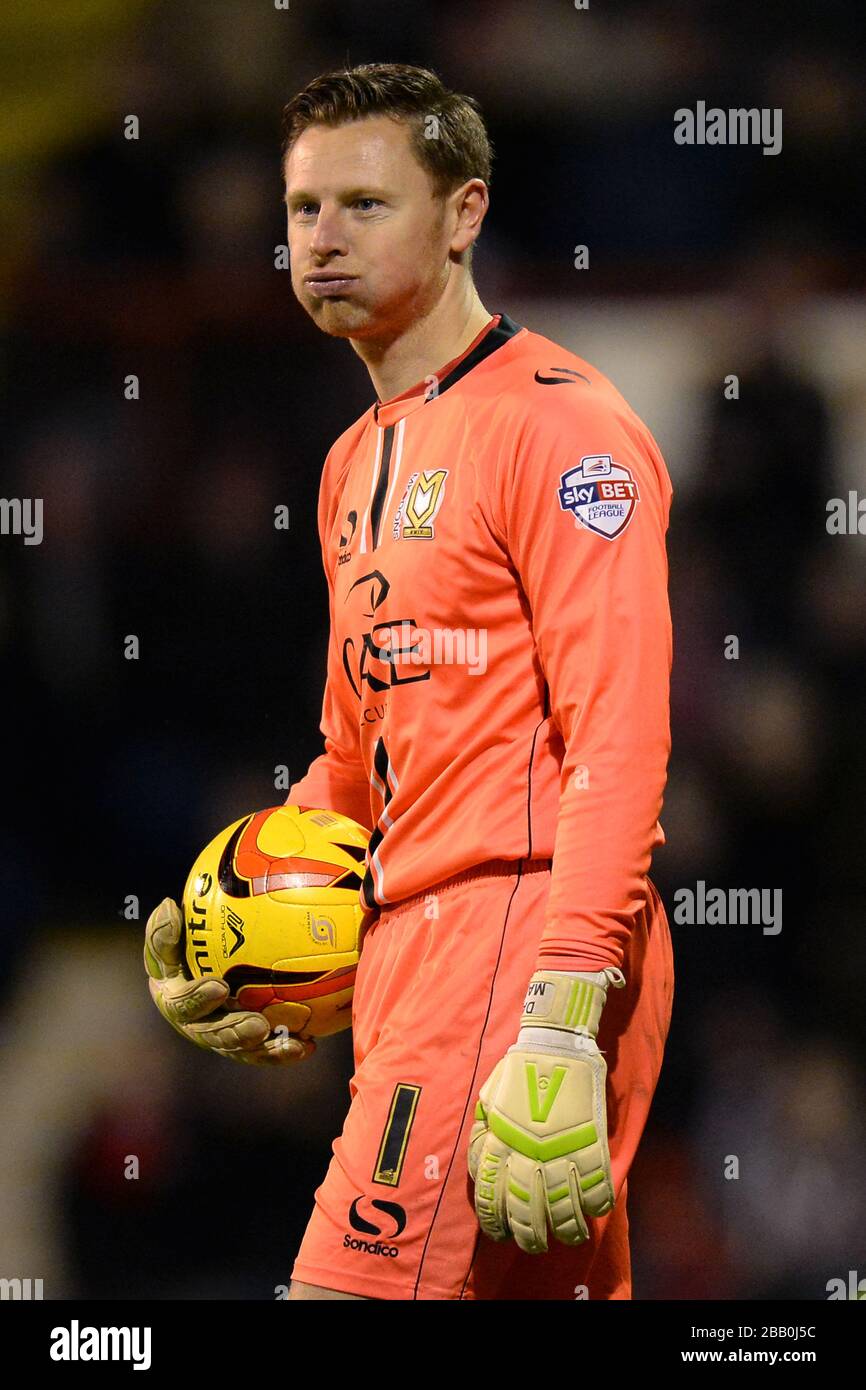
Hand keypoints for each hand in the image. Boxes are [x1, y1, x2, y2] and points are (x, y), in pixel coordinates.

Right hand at [144, 896, 315, 1064]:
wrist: (199, 964)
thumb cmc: (181, 947)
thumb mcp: (168, 937)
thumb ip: (165, 928)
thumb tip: (168, 907)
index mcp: (172, 999)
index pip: (180, 1004)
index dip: (197, 999)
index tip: (220, 987)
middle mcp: (195, 1025)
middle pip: (213, 1036)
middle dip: (236, 1033)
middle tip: (259, 1026)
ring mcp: (220, 1037)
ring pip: (242, 1049)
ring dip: (266, 1050)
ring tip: (291, 1045)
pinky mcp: (243, 1044)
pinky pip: (264, 1050)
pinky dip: (284, 1050)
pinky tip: (309, 1045)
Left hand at [468, 966, 624, 1251]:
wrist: (555, 1043)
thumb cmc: (518, 1071)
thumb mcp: (487, 1101)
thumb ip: (483, 1136)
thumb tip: (481, 1169)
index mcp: (500, 1141)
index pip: (491, 1196)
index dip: (495, 1222)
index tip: (501, 1234)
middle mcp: (528, 1152)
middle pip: (527, 1210)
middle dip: (530, 1237)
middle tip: (535, 1245)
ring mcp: (561, 1149)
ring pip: (563, 1207)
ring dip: (567, 1230)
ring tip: (570, 1237)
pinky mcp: (591, 1141)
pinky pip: (597, 1184)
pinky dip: (599, 1204)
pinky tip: (596, 1210)